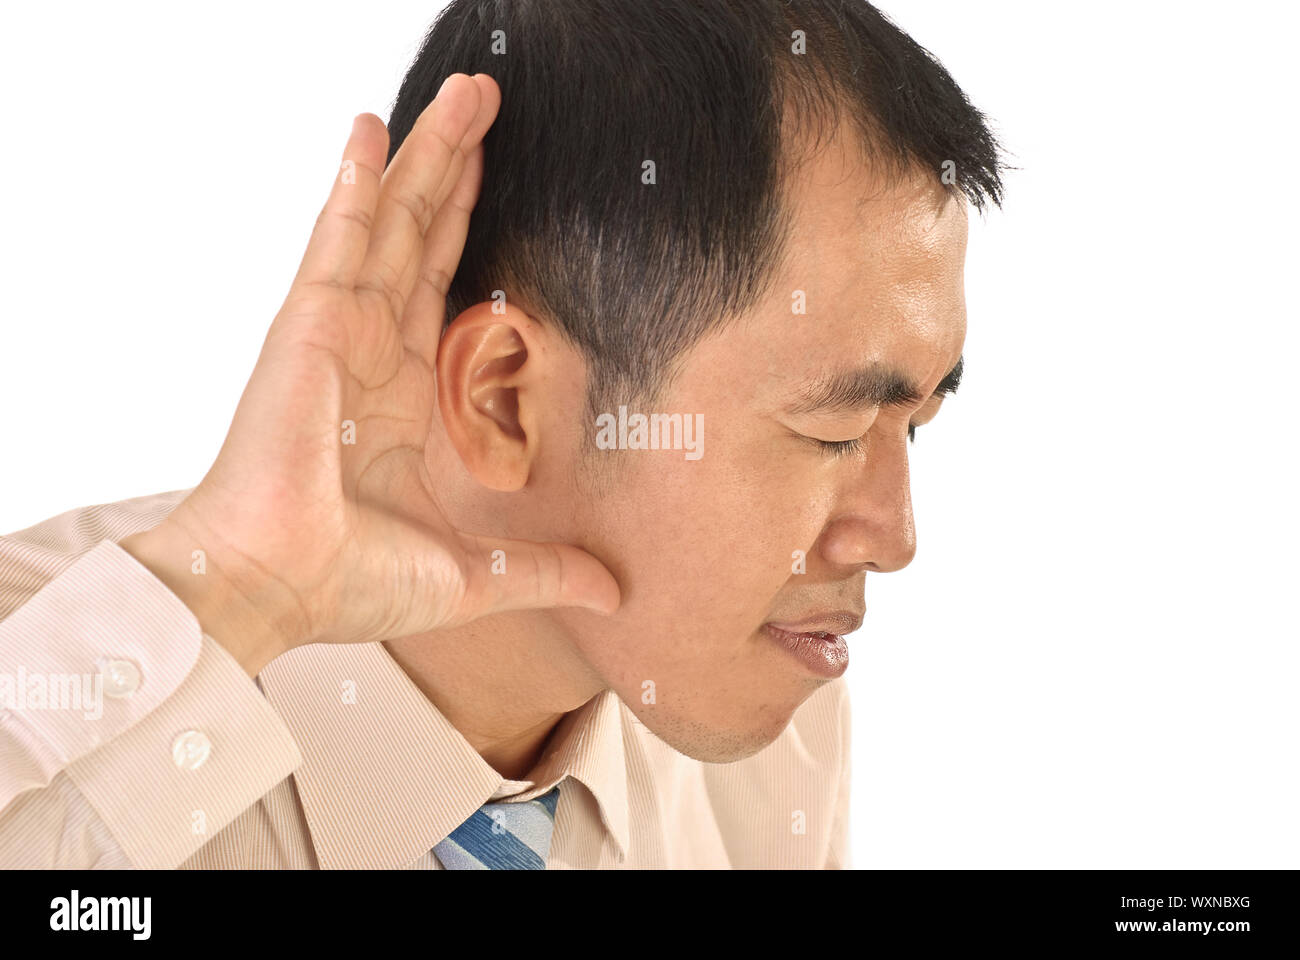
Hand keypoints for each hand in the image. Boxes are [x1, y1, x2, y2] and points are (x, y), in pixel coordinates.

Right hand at [121, 74, 619, 675]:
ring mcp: (339, 330)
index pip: (446, 286)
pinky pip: (338, 240)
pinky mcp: (309, 324)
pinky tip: (372, 131)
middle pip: (424, 236)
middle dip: (456, 167)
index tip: (497, 175)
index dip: (470, 225)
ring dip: (425, 155)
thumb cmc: (352, 583)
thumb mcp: (475, 572)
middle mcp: (374, 351)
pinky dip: (355, 184)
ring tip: (463, 93)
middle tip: (488, 100)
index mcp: (407, 396)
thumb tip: (615, 591)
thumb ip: (545, 568)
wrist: (279, 589)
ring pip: (392, 222)